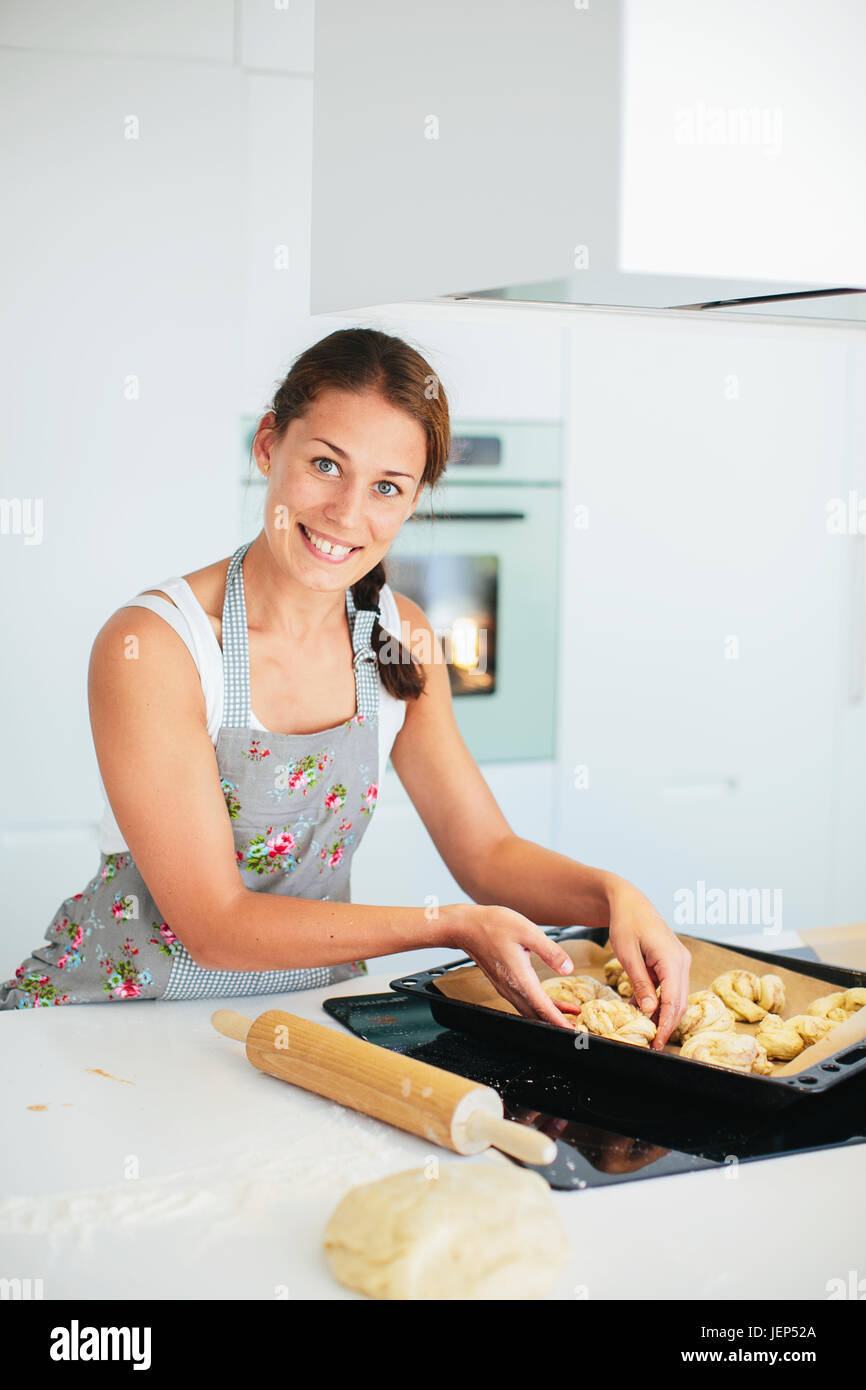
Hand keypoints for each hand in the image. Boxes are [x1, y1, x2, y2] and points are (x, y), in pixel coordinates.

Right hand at [444, 902, 577, 1028]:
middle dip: (557, 1023)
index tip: (573, 1032)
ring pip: (530, 1009)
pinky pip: (524, 1001)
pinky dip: (539, 1005)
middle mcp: (511, 988)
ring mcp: (505, 987)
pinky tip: (549, 1001)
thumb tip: (568, 968)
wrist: (466, 926)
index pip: (543, 1008)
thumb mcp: (527, 931)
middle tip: (577, 1029)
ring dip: (549, 1015)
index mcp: (519, 978)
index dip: (559, 1021)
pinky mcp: (503, 982)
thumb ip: (550, 951)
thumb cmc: (493, 925)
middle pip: (537, 1014)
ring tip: (570, 1015)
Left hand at [604, 878, 690, 1048]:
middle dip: (667, 1025)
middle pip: (679, 1002)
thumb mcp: (628, 955)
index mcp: (672, 959)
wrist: (630, 902)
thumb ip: (640, 983)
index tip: (656, 1043)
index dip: (665, 1024)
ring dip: (662, 1014)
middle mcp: (682, 962)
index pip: (673, 1001)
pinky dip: (657, 1000)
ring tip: (645, 1030)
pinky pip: (669, 987)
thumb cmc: (626, 923)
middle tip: (652, 1044)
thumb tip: (650, 1011)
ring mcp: (680, 962)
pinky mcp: (673, 963)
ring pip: (676, 997)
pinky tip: (640, 1008)